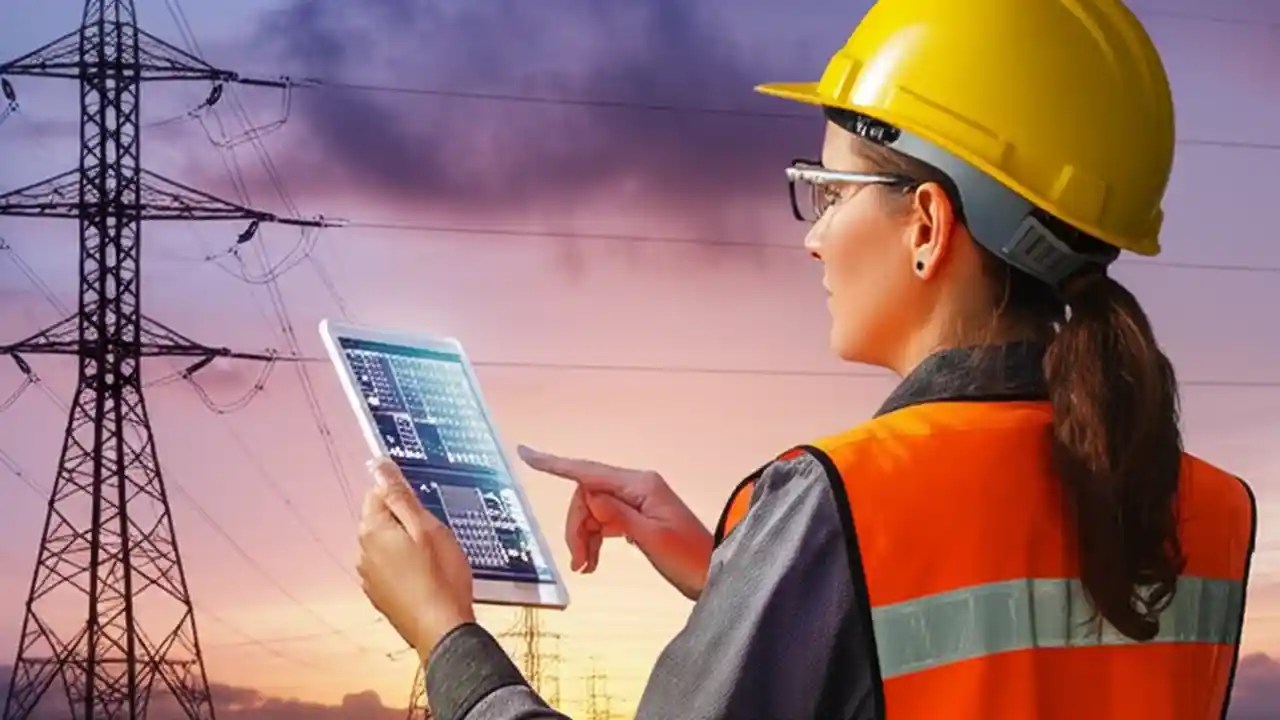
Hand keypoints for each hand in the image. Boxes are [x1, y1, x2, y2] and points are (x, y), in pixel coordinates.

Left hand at [357, 457, 475, 665]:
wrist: (442, 629)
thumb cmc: (440, 575)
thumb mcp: (427, 528)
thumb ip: (401, 497)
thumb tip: (379, 466)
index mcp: (372, 530)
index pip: (377, 493)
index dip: (403, 497)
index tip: (425, 508)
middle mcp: (363, 552)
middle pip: (380, 520)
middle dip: (405, 521)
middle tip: (434, 534)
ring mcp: (369, 577)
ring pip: (385, 546)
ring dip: (404, 545)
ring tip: (433, 559)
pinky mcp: (379, 596)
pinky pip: (389, 569)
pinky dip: (404, 568)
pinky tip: (426, 578)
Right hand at [517, 445, 712, 599]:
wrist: (712, 574)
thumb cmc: (688, 558)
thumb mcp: (651, 538)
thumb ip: (618, 515)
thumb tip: (589, 497)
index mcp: (641, 485)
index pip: (588, 471)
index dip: (554, 464)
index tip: (525, 454)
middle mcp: (637, 486)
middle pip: (587, 495)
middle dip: (575, 526)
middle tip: (577, 561)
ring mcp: (637, 500)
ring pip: (592, 510)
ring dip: (583, 537)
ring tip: (584, 567)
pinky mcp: (637, 516)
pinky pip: (604, 522)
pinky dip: (593, 540)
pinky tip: (591, 563)